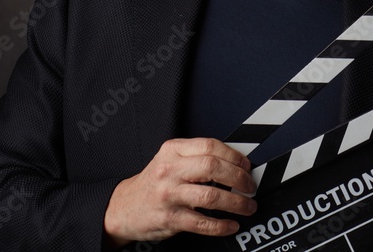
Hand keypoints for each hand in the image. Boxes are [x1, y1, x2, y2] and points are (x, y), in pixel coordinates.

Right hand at [102, 137, 256, 247]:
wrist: (122, 208)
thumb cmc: (153, 182)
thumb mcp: (169, 160)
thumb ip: (196, 156)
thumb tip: (234, 162)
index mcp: (173, 151)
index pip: (210, 146)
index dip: (234, 156)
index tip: (246, 165)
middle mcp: (170, 171)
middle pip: (213, 167)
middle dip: (239, 177)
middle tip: (250, 186)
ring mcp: (169, 195)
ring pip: (211, 196)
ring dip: (236, 203)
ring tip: (247, 206)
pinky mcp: (170, 218)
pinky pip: (202, 222)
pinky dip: (221, 225)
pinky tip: (231, 224)